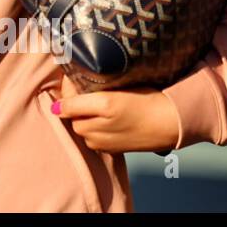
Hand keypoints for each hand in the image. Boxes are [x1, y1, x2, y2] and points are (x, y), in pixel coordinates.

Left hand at [50, 76, 180, 153]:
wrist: (172, 123)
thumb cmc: (146, 102)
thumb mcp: (113, 95)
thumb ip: (79, 102)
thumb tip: (54, 109)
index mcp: (97, 111)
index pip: (66, 100)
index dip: (68, 86)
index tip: (74, 76)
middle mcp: (97, 130)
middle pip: (73, 115)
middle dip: (76, 103)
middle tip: (90, 90)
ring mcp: (104, 142)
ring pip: (82, 127)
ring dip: (85, 117)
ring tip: (101, 104)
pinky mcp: (111, 150)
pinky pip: (93, 139)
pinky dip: (95, 129)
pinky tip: (108, 119)